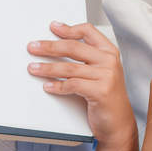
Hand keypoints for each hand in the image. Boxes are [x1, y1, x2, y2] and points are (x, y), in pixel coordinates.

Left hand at [28, 20, 137, 146]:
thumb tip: (57, 47)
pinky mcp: (101, 91)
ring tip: (33, 68)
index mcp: (109, 52)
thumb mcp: (100, 73)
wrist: (118, 123)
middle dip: (49, 47)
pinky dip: (57, 86)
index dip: (68, 29)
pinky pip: (72, 85)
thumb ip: (86, 59)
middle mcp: (109, 61)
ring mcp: (107, 76)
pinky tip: (47, 86)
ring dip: (47, 68)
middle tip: (33, 47)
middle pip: (73, 47)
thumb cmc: (105, 97)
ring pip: (69, 68)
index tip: (53, 27)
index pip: (88, 32)